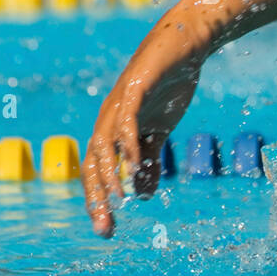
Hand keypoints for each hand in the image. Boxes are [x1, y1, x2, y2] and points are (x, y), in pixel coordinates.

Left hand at [81, 44, 201, 237]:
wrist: (182, 46)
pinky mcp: (136, 90)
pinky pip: (128, 120)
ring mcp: (120, 105)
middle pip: (93, 164)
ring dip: (108, 175)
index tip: (106, 229)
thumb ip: (149, 162)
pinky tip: (134, 161)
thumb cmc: (169, 86)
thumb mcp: (160, 131)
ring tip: (116, 200)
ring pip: (105, 145)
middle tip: (106, 227)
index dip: (98, 200)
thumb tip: (141, 195)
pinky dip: (128, 141)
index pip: (97, 172)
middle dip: (97, 198)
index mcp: (112, 131)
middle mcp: (108, 120)